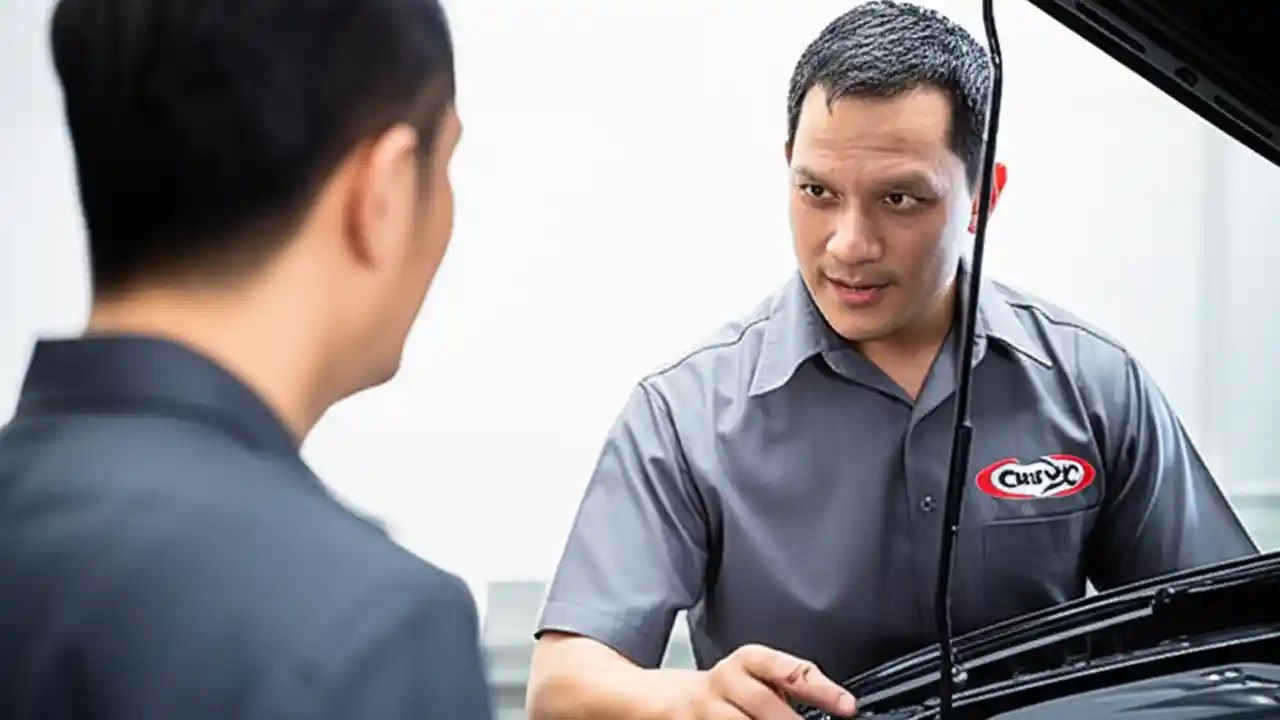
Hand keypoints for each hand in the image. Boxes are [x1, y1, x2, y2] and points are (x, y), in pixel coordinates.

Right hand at [679, 644, 856, 718]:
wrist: (683, 700)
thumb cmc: (736, 688)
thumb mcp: (762, 674)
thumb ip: (794, 683)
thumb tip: (839, 704)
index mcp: (750, 661)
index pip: (789, 669)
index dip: (821, 689)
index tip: (847, 706)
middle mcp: (728, 681)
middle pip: (763, 702)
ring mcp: (711, 709)